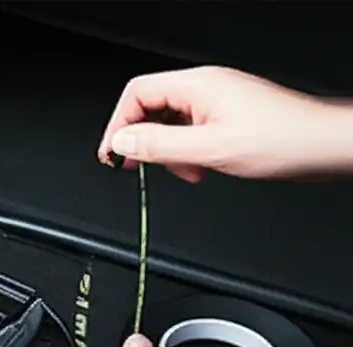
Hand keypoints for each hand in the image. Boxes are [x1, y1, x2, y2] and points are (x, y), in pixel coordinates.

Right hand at [97, 66, 352, 181]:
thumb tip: (122, 141)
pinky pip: (191, 129)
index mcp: (196, 86)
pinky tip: (200, 167)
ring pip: (170, 122)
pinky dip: (187, 151)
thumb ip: (159, 145)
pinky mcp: (227, 114)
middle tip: (138, 167)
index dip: (118, 125)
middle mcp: (204, 87)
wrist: (323, 145)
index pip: (136, 94)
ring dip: (168, 151)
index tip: (114, 154)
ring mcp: (216, 100)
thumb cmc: (281, 141)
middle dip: (143, 141)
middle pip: (150, 108)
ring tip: (185, 172)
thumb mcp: (208, 149)